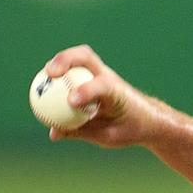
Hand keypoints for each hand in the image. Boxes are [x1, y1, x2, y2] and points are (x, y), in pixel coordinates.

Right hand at [39, 45, 155, 147]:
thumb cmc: (128, 128)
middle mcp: (109, 77)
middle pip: (86, 57)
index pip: (102, 86)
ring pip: (81, 56)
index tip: (70, 101)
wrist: (146, 118)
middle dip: (66, 60)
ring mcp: (101, 72)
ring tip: (45, 73)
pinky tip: (46, 80)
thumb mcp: (106, 136)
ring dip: (61, 60)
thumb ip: (80, 132)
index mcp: (118, 94)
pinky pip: (75, 66)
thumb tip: (53, 133)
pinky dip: (61, 69)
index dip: (85, 91)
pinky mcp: (94, 74)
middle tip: (49, 73)